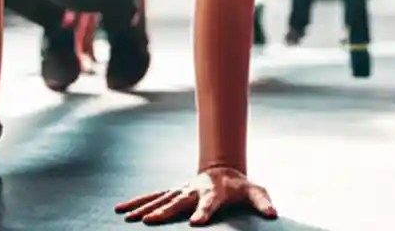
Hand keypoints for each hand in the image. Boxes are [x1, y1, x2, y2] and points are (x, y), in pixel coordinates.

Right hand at [115, 166, 276, 225]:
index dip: (203, 213)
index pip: (209, 204)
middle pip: (177, 201)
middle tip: (150, 221)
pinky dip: (137, 203)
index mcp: (214, 192)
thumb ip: (263, 202)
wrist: (224, 170)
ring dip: (144, 208)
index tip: (196, 224)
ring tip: (128, 218)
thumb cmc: (240, 186)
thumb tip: (273, 214)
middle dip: (164, 211)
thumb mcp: (256, 192)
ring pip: (160, 199)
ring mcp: (181, 191)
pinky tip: (122, 211)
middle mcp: (194, 190)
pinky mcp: (173, 193)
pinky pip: (153, 197)